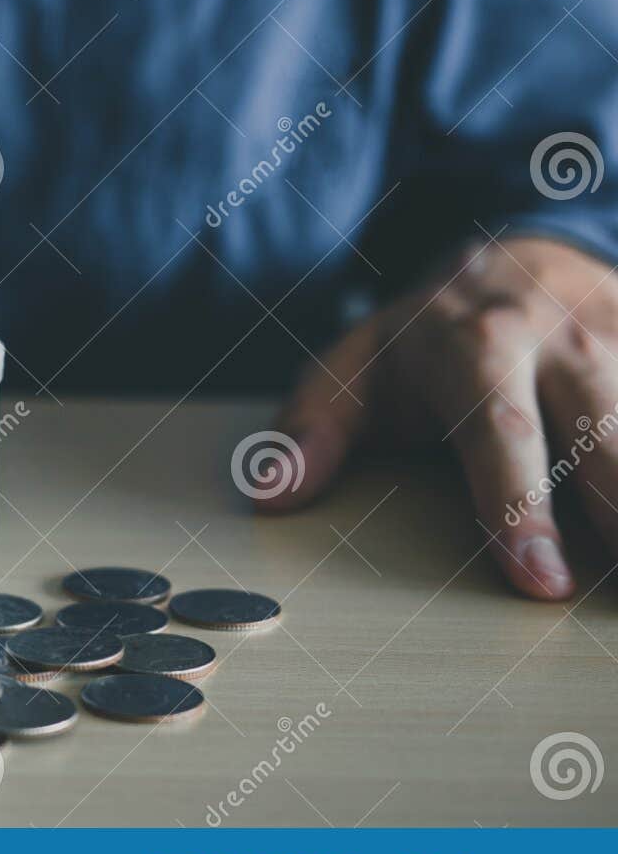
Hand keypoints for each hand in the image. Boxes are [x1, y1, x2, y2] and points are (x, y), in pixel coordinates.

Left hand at [262, 235, 617, 599]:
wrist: (514, 256)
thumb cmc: (427, 337)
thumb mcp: (353, 367)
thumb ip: (314, 427)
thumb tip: (270, 491)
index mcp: (477, 343)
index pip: (500, 429)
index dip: (519, 507)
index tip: (541, 581)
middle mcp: (567, 338)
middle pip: (611, 433)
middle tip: (616, 597)